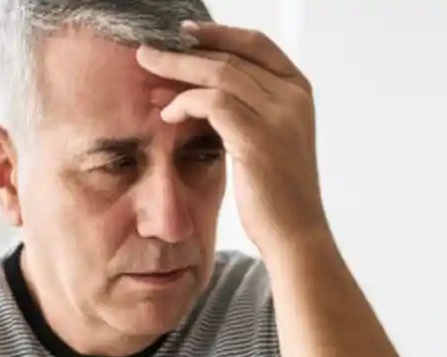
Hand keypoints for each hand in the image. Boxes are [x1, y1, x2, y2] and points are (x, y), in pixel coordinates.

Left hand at [136, 22, 328, 255]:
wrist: (295, 235)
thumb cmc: (277, 193)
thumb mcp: (271, 138)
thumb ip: (250, 108)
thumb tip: (205, 86)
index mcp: (298, 91)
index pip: (256, 44)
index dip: (218, 33)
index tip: (183, 33)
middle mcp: (292, 97)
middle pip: (231, 56)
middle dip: (185, 51)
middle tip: (149, 51)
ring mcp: (278, 116)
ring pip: (218, 73)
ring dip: (176, 70)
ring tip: (147, 72)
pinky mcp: (257, 139)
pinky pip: (211, 103)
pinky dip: (184, 103)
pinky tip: (168, 114)